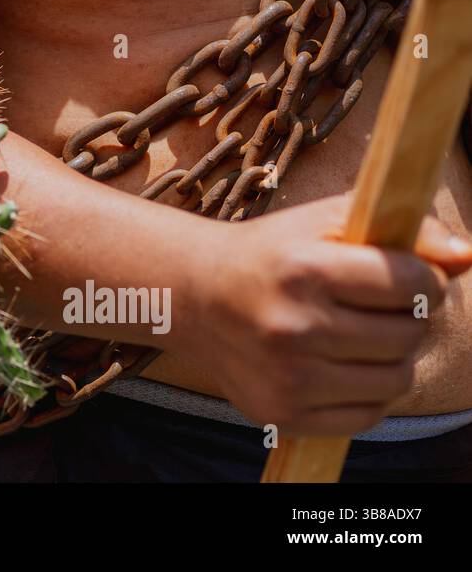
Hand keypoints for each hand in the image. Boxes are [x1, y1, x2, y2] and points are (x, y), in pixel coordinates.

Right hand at [190, 194, 471, 436]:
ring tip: (362, 337)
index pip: (414, 283)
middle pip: (410, 335)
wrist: (195, 296)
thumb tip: (467, 256)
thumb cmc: (272, 254)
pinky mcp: (281, 412)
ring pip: (396, 380)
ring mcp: (288, 376)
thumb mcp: (326, 223)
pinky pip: (367, 415)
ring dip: (392, 358)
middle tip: (381, 308)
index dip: (424, 279)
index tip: (406, 277)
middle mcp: (294, 326)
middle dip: (410, 318)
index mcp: (304, 270)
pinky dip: (368, 393)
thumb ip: (401, 231)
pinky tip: (342, 366)